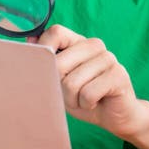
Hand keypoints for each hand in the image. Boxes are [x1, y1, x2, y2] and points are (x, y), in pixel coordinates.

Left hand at [30, 24, 140, 138]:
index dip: (45, 51)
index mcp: (80, 42)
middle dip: (59, 87)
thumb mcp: (61, 80)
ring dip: (73, 100)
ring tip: (84, 99)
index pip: (56, 33)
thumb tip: (30, 42)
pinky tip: (95, 103)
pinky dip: (86, 104)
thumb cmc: (83, 97)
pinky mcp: (118, 75)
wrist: (114, 116)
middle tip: (71, 94)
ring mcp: (108, 58)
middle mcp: (95, 45)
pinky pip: (88, 93)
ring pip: (72, 83)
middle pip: (59, 63)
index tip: (46, 71)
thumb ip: (48, 61)